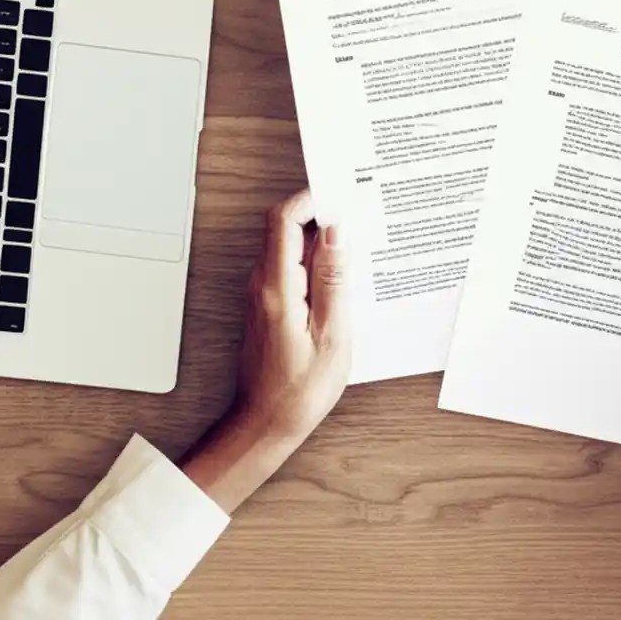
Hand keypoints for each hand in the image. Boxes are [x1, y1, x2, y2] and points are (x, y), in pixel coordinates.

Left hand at [183, 189, 350, 512]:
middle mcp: (262, 284)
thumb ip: (332, 279)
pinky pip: (290, 270)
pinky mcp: (268, 306)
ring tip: (356, 255)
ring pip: (289, 249)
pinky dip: (315, 267)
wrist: (265, 423)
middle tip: (359, 223)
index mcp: (276, 287)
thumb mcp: (332, 334)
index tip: (340, 198)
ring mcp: (262, 294)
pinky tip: (340, 283)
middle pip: (286, 229)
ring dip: (321, 245)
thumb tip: (335, 234)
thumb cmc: (299, 389)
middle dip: (322, 219)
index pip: (283, 220)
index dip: (310, 200)